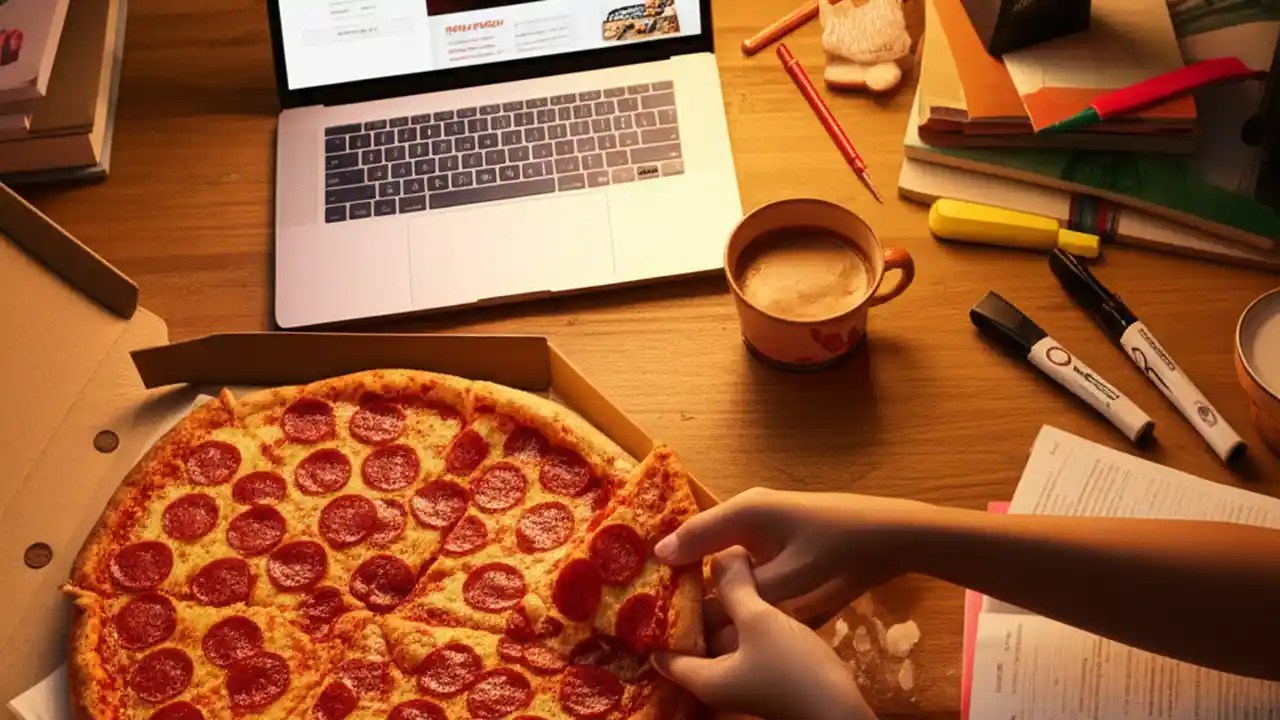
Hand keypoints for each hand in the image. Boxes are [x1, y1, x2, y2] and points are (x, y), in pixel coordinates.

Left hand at [652, 548, 873, 719]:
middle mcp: (719, 683)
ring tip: (711, 573)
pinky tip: (748, 594)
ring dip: (720, 613)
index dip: (656, 624)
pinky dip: (741, 622)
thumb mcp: (759, 620)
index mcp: (704, 678)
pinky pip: (744, 644)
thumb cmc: (793, 669)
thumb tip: (717, 556)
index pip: (664, 654)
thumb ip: (734, 589)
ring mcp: (745, 681)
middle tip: (681, 571)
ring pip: (722, 641)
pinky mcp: (767, 674)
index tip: (650, 590)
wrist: (842, 709)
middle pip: (695, 644)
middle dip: (691, 610)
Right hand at [654, 488, 934, 630]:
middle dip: (684, 576)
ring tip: (690, 615)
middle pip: (702, 545)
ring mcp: (764, 523)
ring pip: (722, 554)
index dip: (666, 564)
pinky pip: (743, 559)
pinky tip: (728, 606)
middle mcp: (748, 512)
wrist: (891, 536)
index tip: (642, 592)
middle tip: (664, 611)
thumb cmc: (840, 551)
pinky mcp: (777, 538)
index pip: (690, 536)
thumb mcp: (790, 582)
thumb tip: (702, 622)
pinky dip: (732, 580)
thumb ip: (743, 599)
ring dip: (709, 581)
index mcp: (745, 512)